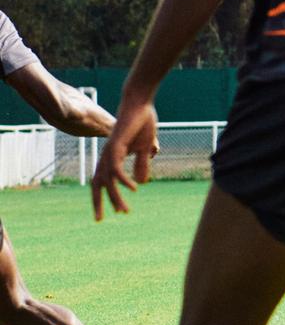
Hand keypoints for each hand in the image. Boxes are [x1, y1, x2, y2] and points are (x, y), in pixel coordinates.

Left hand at [90, 97, 158, 220]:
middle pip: (98, 185)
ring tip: (125, 210)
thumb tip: (141, 182)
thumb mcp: (144, 148)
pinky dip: (124, 181)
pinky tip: (134, 188)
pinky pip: (117, 169)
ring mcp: (110, 152)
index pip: (102, 181)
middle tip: (101, 220)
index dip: (102, 196)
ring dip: (115, 197)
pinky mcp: (116, 147)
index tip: (107, 213)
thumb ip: (142, 164)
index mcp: (112, 157)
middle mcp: (107, 157)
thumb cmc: (142, 122)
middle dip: (100, 203)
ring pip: (108, 181)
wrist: (140, 103)